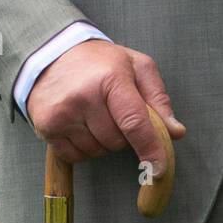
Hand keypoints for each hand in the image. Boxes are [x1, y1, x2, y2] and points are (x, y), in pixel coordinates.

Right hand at [25, 39, 185, 174]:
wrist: (53, 53)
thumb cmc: (100, 62)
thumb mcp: (136, 67)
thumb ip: (158, 99)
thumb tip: (175, 132)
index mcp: (111, 77)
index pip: (134, 123)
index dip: (150, 149)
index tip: (159, 169)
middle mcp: (84, 96)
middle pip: (117, 141)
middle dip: (122, 134)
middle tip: (112, 110)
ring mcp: (62, 113)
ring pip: (97, 151)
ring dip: (102, 141)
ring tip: (93, 113)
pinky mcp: (46, 127)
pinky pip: (76, 156)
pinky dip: (83, 147)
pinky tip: (79, 123)